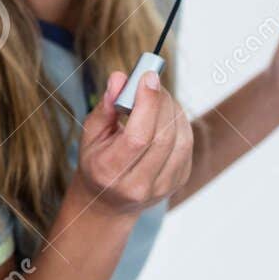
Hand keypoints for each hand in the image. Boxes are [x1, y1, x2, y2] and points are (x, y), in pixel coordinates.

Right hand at [74, 70, 192, 215]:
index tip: (148, 77)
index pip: (138, 137)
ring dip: (173, 111)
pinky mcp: (178, 181)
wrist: (108, 201)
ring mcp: (162, 187)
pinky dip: (179, 123)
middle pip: (163, 137)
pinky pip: (187, 145)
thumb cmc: (97, 163)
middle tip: (152, 82)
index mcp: (111, 173)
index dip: (147, 104)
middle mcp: (138, 185)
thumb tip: (120, 78)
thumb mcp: (91, 136)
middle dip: (161, 102)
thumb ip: (106, 107)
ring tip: (159, 98)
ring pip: (181, 140)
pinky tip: (166, 115)